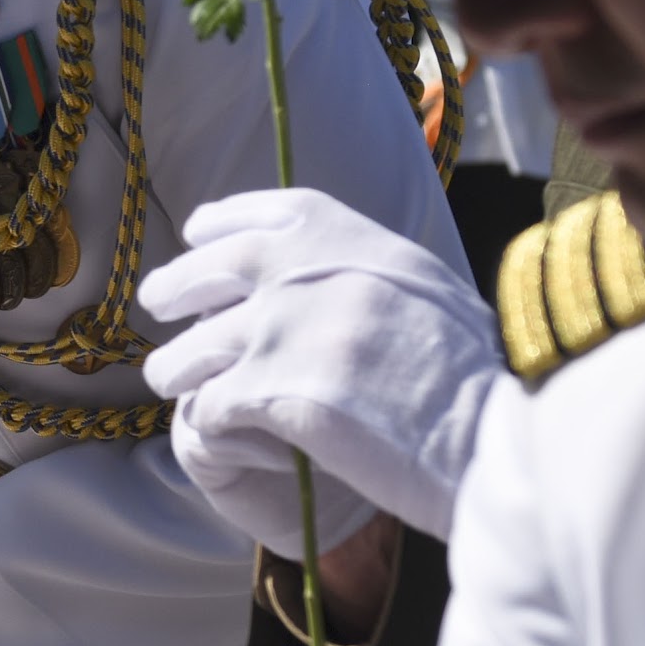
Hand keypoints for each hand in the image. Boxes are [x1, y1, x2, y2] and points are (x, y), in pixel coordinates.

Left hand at [138, 189, 502, 551]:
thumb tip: (311, 264)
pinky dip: (209, 419)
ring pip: (189, 348)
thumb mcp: (415, 282)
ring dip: (179, 368)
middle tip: (158, 307)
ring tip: (177, 383)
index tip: (197, 240)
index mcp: (340, 233)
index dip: (217, 228)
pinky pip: (206, 405)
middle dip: (173, 290)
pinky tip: (219, 429)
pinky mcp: (272, 393)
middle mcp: (301, 269)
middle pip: (201, 273)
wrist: (486, 431)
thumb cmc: (467, 370)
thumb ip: (354, 265)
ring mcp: (281, 330)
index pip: (253, 214)